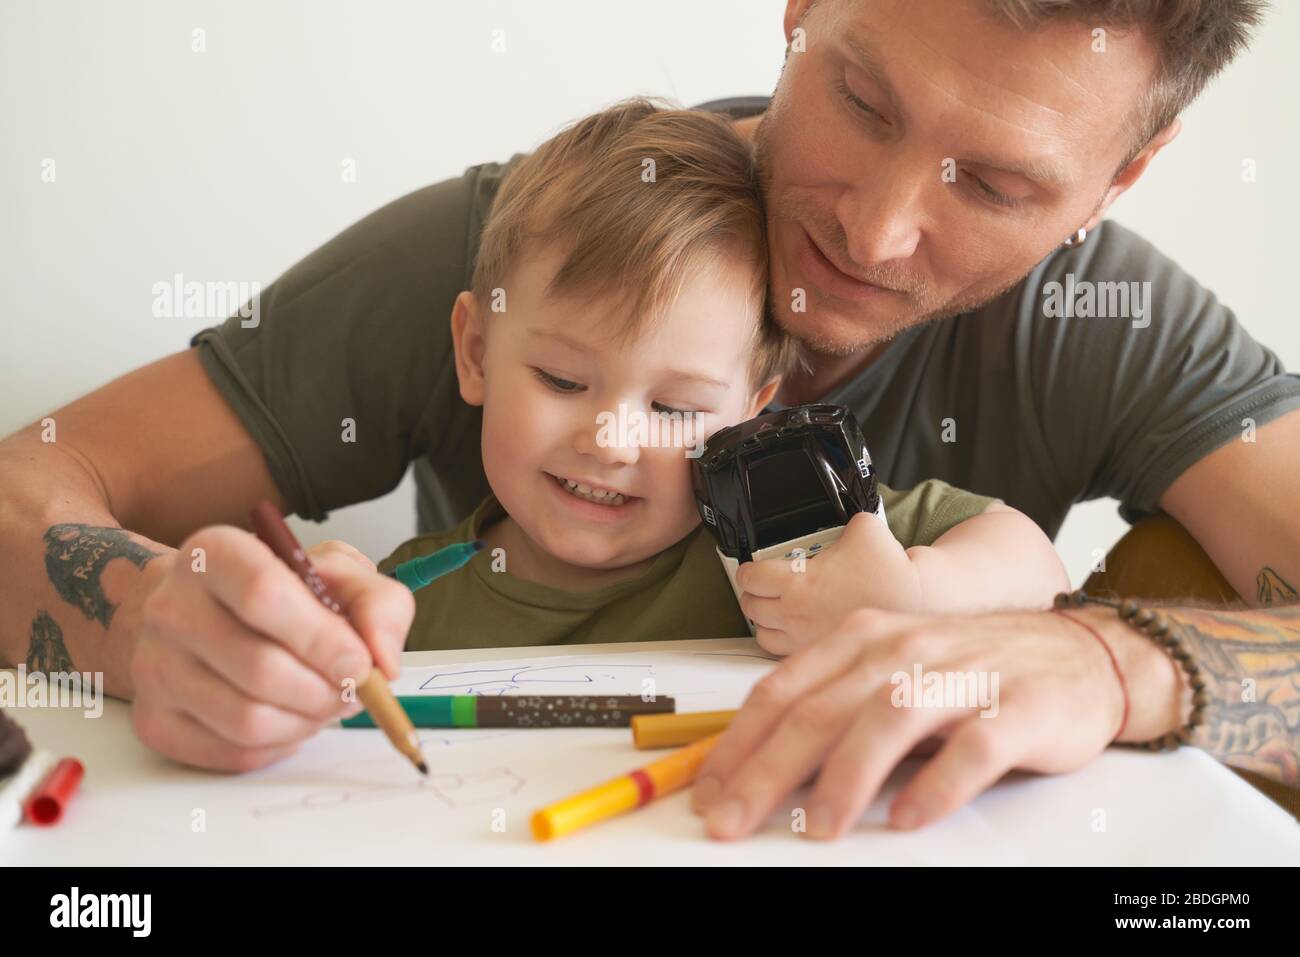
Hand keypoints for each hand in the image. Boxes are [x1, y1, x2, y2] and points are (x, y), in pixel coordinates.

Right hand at [129, 529, 414, 771]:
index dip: (322, 638)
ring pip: (247, 719)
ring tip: (326, 703)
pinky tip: (292, 720)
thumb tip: (383, 661)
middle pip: (259, 667)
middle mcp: (172, 606)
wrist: (201, 614)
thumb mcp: (338, 573)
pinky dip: (280, 746)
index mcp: (215, 553)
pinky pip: (232, 753)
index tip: (360, 662)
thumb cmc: (279, 592)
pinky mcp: (155, 720)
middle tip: (352, 691)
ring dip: (307, 721)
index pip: (262, 593)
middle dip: (325, 690)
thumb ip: (377, 603)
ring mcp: (154, 666)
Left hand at [692, 605, 1135, 838]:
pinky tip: (909, 817)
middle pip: (821, 710)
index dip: (739, 742)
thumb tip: (760, 765)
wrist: (1080, 654)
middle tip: (733, 820)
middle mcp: (905, 650)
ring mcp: (962, 676)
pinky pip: (972, 750)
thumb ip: (834, 708)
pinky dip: (937, 786)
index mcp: (864, 639)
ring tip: (818, 829)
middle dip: (767, 770)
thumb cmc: (972, 670)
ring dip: (845, 779)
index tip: (709, 789)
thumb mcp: (892, 672)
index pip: (784, 689)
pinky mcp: (1018, 708)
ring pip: (887, 722)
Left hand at [737, 511, 923, 654]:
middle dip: (753, 593)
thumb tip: (844, 515)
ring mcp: (805, 638)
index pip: (749, 577)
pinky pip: (782, 653)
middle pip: (750, 606)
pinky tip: (791, 630)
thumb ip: (845, 518)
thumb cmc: (891, 573)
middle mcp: (796, 615)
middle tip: (761, 585)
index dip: (747, 568)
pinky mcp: (819, 655)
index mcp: (797, 584)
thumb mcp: (866, 528)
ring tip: (772, 608)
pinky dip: (781, 641)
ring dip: (763, 620)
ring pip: (762, 633)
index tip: (750, 566)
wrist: (916, 605)